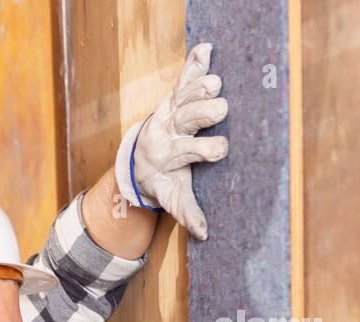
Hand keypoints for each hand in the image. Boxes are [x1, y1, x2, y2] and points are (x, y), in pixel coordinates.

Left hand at [115, 42, 228, 239]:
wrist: (137, 162)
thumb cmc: (162, 181)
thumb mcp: (171, 198)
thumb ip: (187, 213)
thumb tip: (206, 234)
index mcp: (169, 157)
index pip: (190, 153)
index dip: (206, 151)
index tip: (223, 149)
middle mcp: (167, 133)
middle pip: (188, 120)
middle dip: (203, 115)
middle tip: (220, 110)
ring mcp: (169, 113)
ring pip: (185, 96)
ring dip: (200, 88)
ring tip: (215, 83)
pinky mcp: (172, 99)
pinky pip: (185, 79)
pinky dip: (195, 65)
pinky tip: (206, 49)